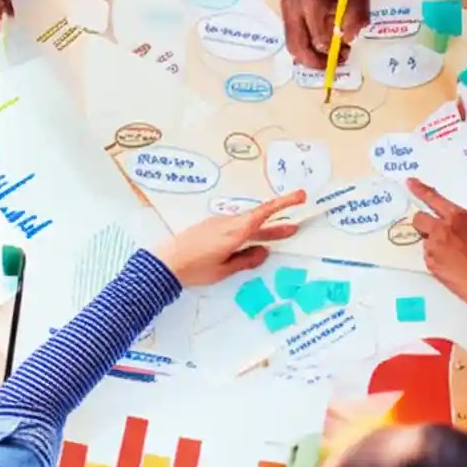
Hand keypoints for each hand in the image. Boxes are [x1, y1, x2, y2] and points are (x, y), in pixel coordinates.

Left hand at [155, 190, 306, 286]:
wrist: (166, 263)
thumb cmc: (194, 268)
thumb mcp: (224, 270)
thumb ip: (246, 260)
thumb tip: (264, 251)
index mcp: (235, 232)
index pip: (264, 214)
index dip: (283, 204)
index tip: (300, 196)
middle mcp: (228, 224)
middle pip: (258, 220)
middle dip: (278, 224)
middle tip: (295, 227)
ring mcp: (219, 224)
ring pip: (247, 225)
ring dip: (263, 230)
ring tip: (279, 236)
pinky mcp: (211, 228)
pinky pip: (236, 228)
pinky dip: (248, 233)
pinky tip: (250, 243)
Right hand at [281, 0, 369, 69]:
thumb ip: (354, 23)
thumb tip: (346, 42)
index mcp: (313, 3)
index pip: (319, 40)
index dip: (333, 53)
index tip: (345, 54)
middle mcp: (295, 7)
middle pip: (297, 48)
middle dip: (314, 62)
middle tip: (331, 65)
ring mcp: (286, 6)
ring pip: (291, 43)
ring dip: (307, 54)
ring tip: (325, 55)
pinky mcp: (285, 6)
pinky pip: (291, 32)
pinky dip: (303, 41)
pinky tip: (317, 41)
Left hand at [407, 179, 466, 302]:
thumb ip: (457, 222)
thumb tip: (444, 220)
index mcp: (457, 216)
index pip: (434, 198)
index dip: (420, 189)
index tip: (410, 182)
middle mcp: (443, 227)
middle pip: (419, 219)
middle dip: (423, 225)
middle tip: (435, 235)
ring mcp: (434, 244)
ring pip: (424, 240)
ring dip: (432, 245)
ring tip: (451, 256)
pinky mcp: (430, 260)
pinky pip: (427, 256)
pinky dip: (435, 260)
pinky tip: (449, 266)